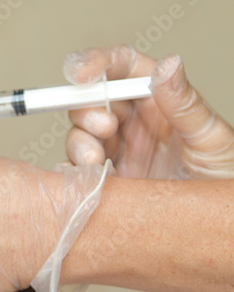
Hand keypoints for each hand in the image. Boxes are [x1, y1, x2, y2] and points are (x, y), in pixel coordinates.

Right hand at [64, 46, 233, 178]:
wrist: (220, 229)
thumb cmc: (226, 179)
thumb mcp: (211, 139)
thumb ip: (184, 103)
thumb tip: (168, 65)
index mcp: (158, 100)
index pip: (122, 68)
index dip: (96, 63)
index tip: (81, 73)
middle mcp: (134, 122)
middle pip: (92, 101)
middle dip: (87, 112)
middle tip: (102, 129)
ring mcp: (119, 151)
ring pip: (80, 135)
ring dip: (80, 146)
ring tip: (97, 164)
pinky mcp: (109, 180)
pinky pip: (78, 171)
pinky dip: (73, 174)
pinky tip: (83, 180)